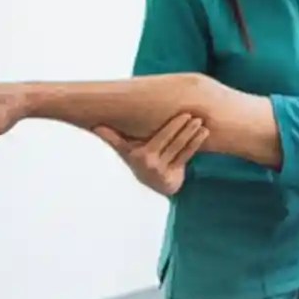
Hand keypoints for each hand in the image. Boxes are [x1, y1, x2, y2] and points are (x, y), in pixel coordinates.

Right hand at [93, 113, 207, 196]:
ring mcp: (163, 171)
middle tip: (195, 115)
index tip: (184, 115)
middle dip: (185, 129)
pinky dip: (195, 144)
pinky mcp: (174, 175)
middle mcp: (151, 164)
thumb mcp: (124, 150)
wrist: (151, 183)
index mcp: (139, 155)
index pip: (160, 138)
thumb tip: (96, 126)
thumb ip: (112, 137)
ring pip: (180, 149)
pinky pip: (186, 157)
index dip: (173, 127)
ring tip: (201, 123)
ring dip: (192, 136)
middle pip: (172, 142)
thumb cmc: (137, 159)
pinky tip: (202, 134)